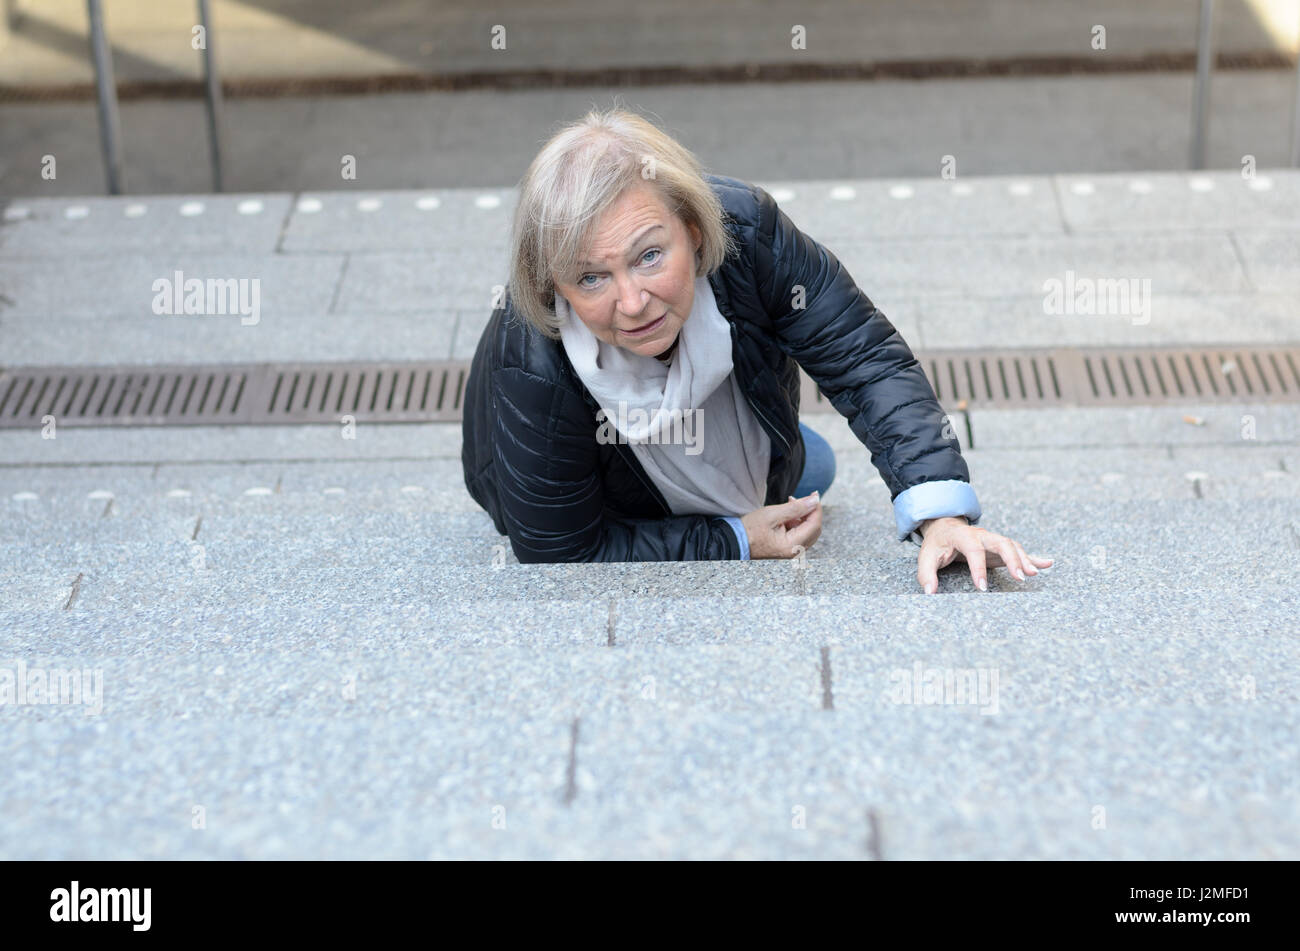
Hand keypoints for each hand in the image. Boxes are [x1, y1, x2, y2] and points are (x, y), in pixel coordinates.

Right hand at [740, 492, 822, 558]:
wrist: (735, 541)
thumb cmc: (750, 528)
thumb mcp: (772, 514)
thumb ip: (796, 508)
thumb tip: (815, 500)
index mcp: (792, 545)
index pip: (814, 525)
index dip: (816, 508)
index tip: (814, 494)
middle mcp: (795, 551)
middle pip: (814, 529)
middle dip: (811, 512)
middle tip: (804, 497)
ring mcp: (791, 551)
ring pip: (807, 531)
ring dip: (803, 516)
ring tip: (790, 503)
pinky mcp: (787, 548)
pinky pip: (799, 534)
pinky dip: (796, 522)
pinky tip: (787, 513)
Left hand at [915, 516, 1052, 593]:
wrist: (944, 526)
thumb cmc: (936, 544)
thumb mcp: (926, 557)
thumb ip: (926, 575)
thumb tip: (930, 593)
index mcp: (962, 536)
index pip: (973, 550)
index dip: (978, 568)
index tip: (982, 588)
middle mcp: (981, 535)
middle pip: (1001, 542)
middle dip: (1013, 559)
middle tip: (1020, 577)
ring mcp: (993, 540)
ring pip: (1012, 546)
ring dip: (1025, 559)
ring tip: (1034, 574)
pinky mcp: (1000, 547)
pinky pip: (1019, 550)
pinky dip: (1034, 557)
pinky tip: (1048, 563)